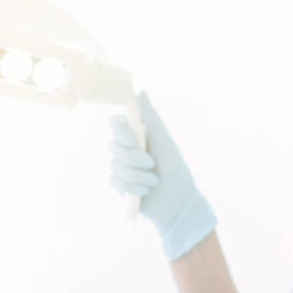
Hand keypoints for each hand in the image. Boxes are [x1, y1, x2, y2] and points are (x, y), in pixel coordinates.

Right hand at [110, 90, 216, 259]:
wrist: (179, 203)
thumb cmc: (176, 170)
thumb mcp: (165, 141)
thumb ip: (150, 117)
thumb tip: (140, 90)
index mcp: (137, 135)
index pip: (116, 123)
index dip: (122, 131)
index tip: (135, 140)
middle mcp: (127, 149)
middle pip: (114, 145)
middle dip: (135, 158)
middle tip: (153, 164)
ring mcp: (121, 167)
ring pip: (115, 165)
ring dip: (138, 175)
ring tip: (154, 181)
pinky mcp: (119, 185)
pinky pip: (115, 181)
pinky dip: (133, 187)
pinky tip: (146, 191)